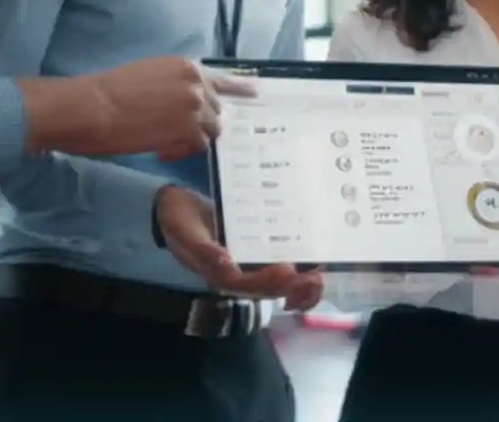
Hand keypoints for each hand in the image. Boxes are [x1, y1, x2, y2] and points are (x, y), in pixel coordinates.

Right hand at [24, 56, 254, 161]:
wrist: (91, 107)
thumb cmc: (108, 93)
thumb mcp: (150, 76)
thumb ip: (177, 86)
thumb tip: (192, 104)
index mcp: (187, 67)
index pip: (223, 79)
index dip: (239, 89)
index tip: (255, 94)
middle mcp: (197, 83)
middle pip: (215, 110)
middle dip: (200, 124)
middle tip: (176, 134)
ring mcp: (196, 106)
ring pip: (210, 130)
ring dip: (190, 139)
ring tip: (160, 140)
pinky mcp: (189, 129)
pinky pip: (198, 147)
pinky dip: (180, 152)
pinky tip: (158, 150)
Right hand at [153, 185, 323, 310]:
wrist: (178, 208)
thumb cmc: (180, 222)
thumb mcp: (185, 234)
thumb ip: (203, 251)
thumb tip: (226, 265)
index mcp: (221, 274)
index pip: (246, 285)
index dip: (266, 282)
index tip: (285, 270)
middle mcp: (241, 275)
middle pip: (270, 289)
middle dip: (294, 288)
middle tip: (314, 277)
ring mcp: (253, 266)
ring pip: (283, 284)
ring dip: (304, 285)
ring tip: (320, 275)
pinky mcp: (264, 253)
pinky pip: (287, 267)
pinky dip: (305, 268)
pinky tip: (320, 259)